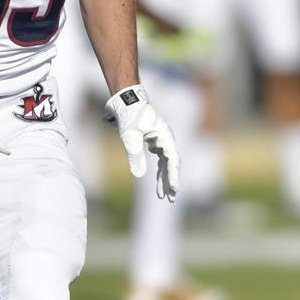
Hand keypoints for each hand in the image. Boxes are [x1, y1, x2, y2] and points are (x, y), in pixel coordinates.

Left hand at [104, 86, 179, 200]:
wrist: (125, 100)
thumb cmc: (129, 116)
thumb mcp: (129, 137)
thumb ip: (134, 155)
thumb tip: (139, 176)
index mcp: (165, 137)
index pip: (173, 160)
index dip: (174, 176)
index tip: (173, 190)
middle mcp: (166, 138)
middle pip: (172, 164)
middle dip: (171, 181)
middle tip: (171, 199)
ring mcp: (161, 139)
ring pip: (166, 163)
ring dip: (164, 178)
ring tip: (162, 195)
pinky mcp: (153, 139)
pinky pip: (160, 159)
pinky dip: (158, 170)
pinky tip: (157, 180)